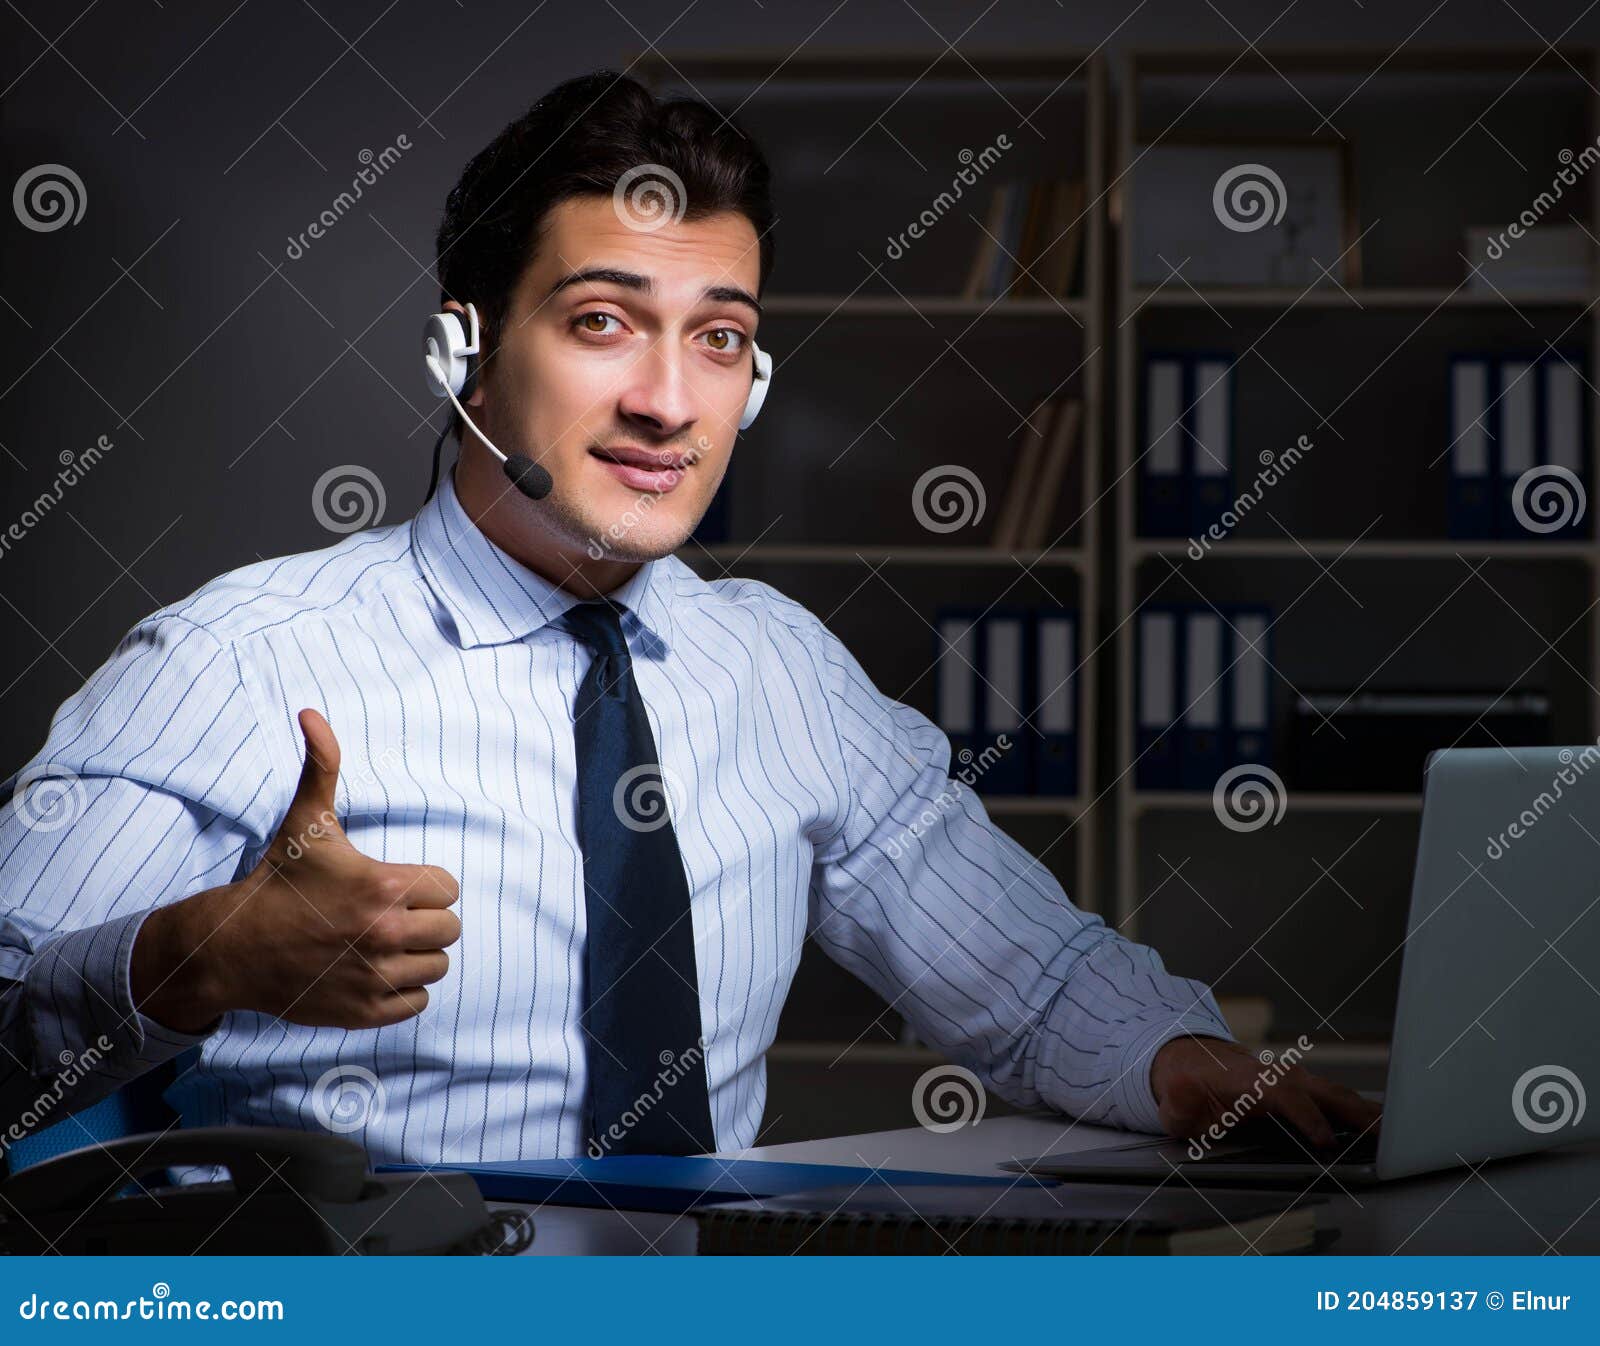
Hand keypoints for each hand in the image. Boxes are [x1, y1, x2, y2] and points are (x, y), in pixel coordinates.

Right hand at [133, 708, 460, 1032]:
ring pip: (437, 967)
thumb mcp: (305, 822)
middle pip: (449, 929)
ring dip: (417, 956)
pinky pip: (417, 1003)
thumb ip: (321, 765)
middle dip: (424, 919)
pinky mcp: (366, 1012)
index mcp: (384, 886)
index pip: (448, 887)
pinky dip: (403, 991)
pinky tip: (374, 972)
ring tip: (381, 943)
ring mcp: (376, 978)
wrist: (232, 947)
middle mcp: (386, 934)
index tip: (390, 885)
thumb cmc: (277, 881)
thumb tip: (311, 712)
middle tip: (386, 914)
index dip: (423, 884)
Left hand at [1150, 1034, 1380, 1148]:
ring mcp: (1297, 1079)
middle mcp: (1280, 1076)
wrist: (1193, 1062)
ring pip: (1338, 1094)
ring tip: (1399, 1134)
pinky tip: (1384, 1126)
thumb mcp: (1176, 1101)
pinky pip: (1338, 1097)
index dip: (1308, 1119)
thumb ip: (1178, 1103)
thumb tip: (1180, 1097)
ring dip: (1368, 1113)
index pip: (1286, 1097)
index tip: (1327, 1143)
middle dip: (1356, 1114)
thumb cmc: (1189, 1088)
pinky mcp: (1306, 1087)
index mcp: (1251, 1081)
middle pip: (1324, 1092)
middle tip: (1389, 1137)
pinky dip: (1362, 1110)